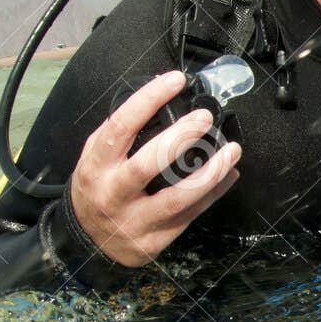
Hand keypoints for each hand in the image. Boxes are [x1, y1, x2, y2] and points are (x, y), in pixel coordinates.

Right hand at [69, 71, 242, 267]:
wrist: (88, 239)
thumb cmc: (98, 188)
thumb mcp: (96, 157)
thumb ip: (121, 133)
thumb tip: (165, 101)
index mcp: (95, 166)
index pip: (121, 127)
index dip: (148, 100)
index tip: (175, 81)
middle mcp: (112, 194)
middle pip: (147, 164)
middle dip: (180, 138)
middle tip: (205, 118)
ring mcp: (134, 221)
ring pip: (176, 198)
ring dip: (210, 173)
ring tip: (232, 151)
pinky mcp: (154, 241)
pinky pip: (190, 215)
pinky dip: (213, 193)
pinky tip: (228, 174)